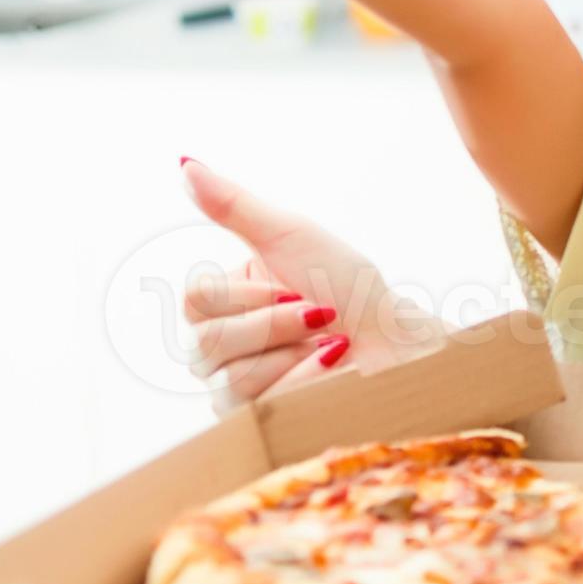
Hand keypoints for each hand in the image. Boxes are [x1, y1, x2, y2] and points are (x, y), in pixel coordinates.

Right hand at [177, 159, 439, 412]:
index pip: (195, 300)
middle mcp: (220, 345)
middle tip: (316, 315)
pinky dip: (304, 380)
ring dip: (292, 353)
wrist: (397, 339)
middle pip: (206, 343)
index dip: (248, 295)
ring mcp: (236, 386)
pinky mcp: (259, 420)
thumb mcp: (291, 236)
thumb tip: (185, 163)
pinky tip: (332, 369)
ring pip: (229, 379)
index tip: (293, 286)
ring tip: (326, 343)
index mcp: (225, 299)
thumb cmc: (350, 286)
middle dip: (274, 325)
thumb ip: (234, 206)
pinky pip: (257, 407)